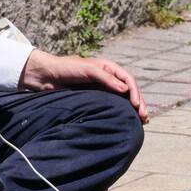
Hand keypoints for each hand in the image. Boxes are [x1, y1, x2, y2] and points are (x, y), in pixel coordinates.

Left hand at [18, 50, 148, 123]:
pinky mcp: (93, 99)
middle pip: (129, 91)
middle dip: (138, 103)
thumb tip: (125, 90)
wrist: (46, 76)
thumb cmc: (67, 68)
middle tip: (144, 117)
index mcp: (109, 68)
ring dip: (131, 110)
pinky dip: (119, 113)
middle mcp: (108, 78)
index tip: (136, 105)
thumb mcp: (88, 70)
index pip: (128, 79)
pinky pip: (110, 106)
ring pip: (122, 100)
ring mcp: (101, 89)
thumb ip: (106, 78)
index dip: (135, 92)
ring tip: (140, 122)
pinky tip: (124, 121)